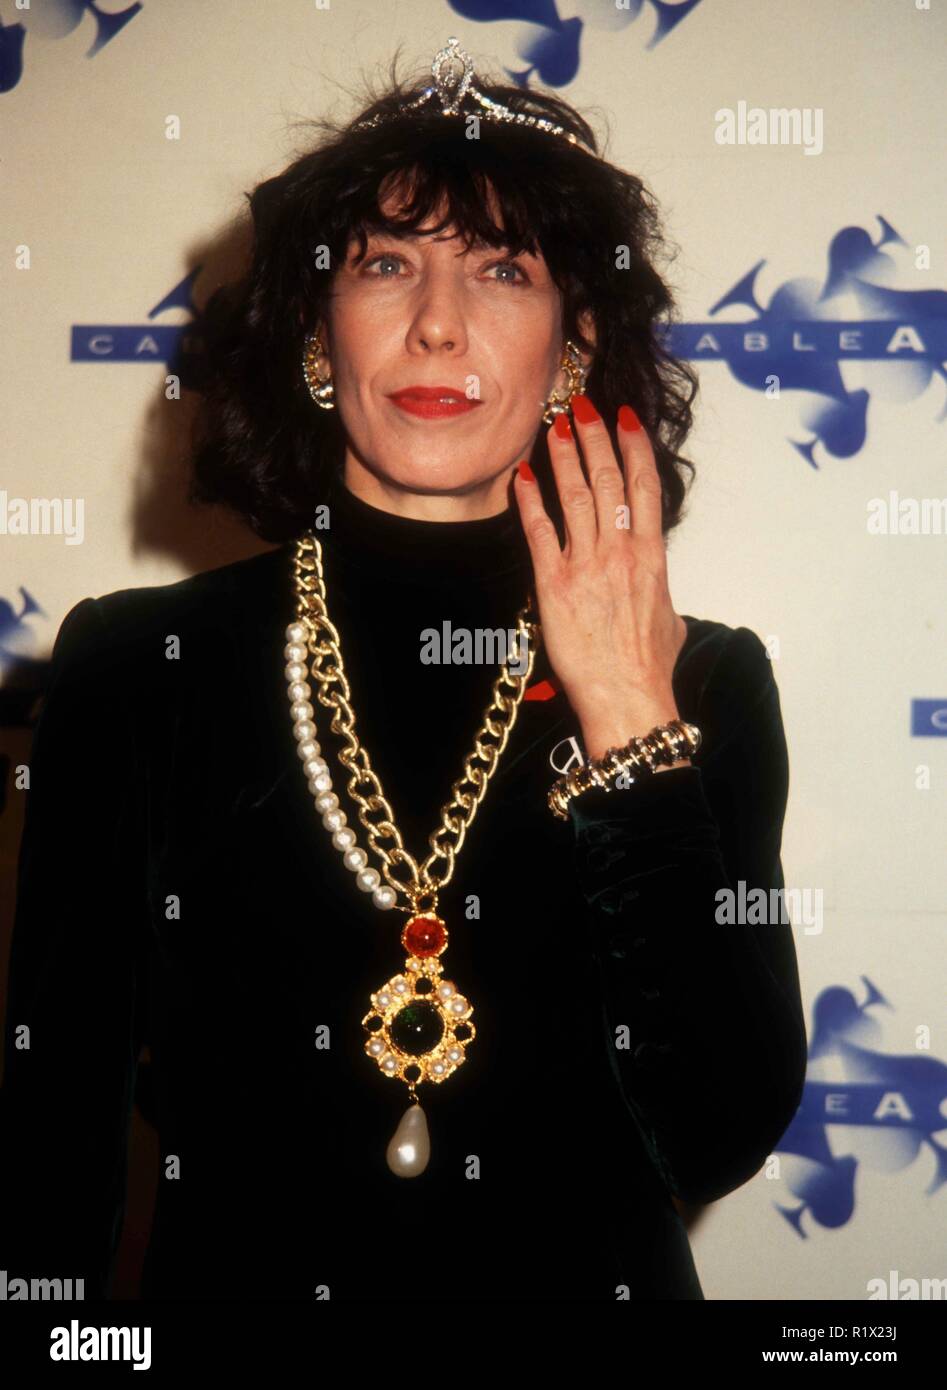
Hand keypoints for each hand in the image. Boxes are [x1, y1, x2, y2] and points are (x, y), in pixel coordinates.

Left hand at [513, 395, 689, 763]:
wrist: (629, 700)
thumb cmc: (651, 669)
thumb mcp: (670, 620)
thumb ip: (661, 591)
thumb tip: (658, 587)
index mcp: (652, 557)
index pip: (644, 486)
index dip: (634, 446)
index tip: (624, 418)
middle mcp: (621, 553)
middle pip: (608, 479)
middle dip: (593, 436)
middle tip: (580, 405)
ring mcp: (587, 566)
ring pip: (575, 495)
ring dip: (562, 456)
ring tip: (552, 425)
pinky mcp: (555, 586)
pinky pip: (539, 532)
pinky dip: (530, 501)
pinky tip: (521, 477)